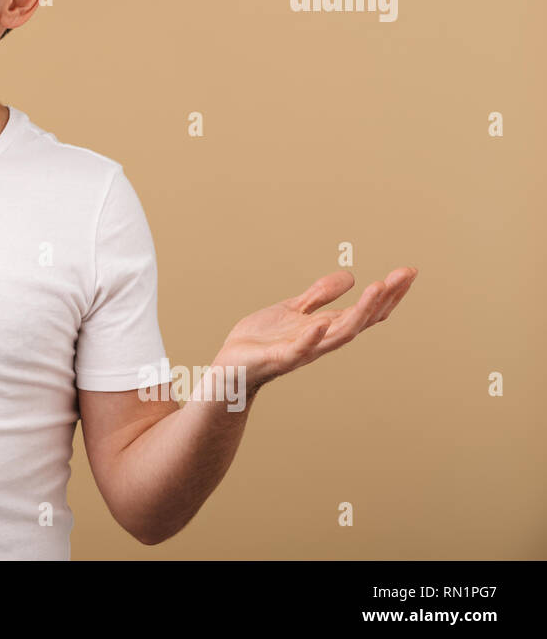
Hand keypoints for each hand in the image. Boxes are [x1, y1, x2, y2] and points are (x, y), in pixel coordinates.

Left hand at [213, 267, 417, 395]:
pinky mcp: (280, 358)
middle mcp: (321, 340)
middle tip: (404, 275)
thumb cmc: (262, 341)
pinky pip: (299, 349)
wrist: (230, 365)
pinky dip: (312, 337)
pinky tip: (321, 322)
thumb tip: (351, 276)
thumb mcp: (293, 309)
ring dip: (360, 312)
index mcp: (325, 327)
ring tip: (377, 288)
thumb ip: (319, 295)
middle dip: (384, 298)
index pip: (364, 311)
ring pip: (340, 334)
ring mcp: (303, 350)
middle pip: (361, 320)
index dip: (388, 294)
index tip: (408, 272)